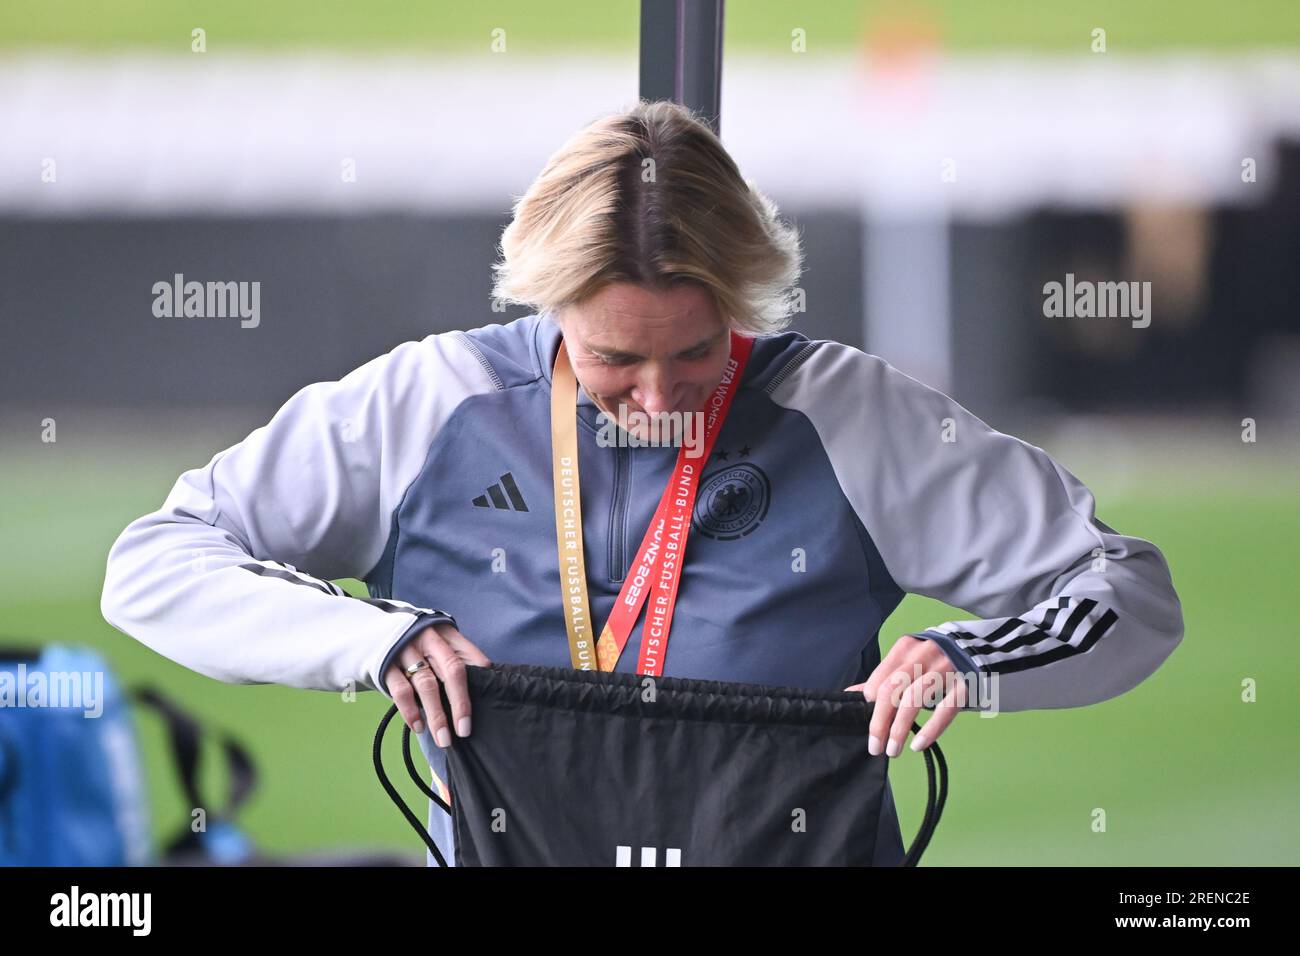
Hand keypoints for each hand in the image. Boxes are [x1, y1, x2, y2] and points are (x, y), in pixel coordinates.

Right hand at [384, 621, 490, 748]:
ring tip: (444, 738)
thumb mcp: (440, 642)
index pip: (470, 656)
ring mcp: (406, 651)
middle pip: (452, 671)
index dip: (481, 678)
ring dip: (436, 715)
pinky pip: (400, 690)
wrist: (376, 631)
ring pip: (426, 685)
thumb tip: (481, 690)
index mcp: (447, 634)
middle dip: (460, 704)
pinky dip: (410, 711)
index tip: (487, 703)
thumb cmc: (418, 645)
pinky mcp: (386, 665)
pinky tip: (419, 727)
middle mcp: (429, 640)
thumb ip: (458, 660)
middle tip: (464, 731)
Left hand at [844, 635, 966, 757]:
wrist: (975, 648)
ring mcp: (945, 669)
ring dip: (899, 729)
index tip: (868, 726)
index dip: (871, 705)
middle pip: (893, 690)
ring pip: (915, 700)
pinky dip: (930, 730)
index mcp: (904, 649)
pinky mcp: (965, 684)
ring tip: (893, 750)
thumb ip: (882, 679)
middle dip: (879, 722)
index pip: (880, 680)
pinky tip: (917, 745)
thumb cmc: (931, 660)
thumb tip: (850, 695)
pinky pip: (945, 710)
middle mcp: (923, 655)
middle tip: (875, 747)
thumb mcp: (906, 662)